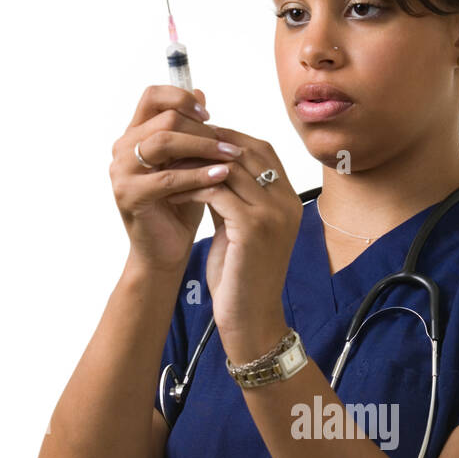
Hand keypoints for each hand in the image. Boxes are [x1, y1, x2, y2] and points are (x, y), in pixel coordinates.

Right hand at [110, 85, 224, 271]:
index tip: (210, 115)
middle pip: (164, 118)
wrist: (165, 250)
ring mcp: (121, 171)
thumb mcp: (188, 162)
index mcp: (134, 134)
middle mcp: (123, 148)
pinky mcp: (129, 194)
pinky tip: (221, 177)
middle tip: (230, 143)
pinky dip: (198, 175)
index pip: (152, 96)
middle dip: (202, 129)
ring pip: (164, 142)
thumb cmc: (179, 205)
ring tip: (232, 157)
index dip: (182, 98)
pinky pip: (168, 177)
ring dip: (203, 147)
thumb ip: (190, 130)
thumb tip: (200, 91)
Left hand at [176, 123, 302, 362]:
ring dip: (196, 164)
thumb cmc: (242, 278)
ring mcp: (272, 215)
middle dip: (210, 144)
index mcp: (288, 200)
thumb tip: (210, 166)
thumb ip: (233, 197)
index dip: (228, 138)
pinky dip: (193, 189)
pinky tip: (173, 193)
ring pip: (230, 168)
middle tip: (177, 144)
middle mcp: (286, 202)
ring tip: (170, 166)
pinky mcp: (252, 229)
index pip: (261, 149)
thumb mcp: (241, 229)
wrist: (251, 319)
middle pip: (247, 151)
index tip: (197, 138)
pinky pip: (217, 193)